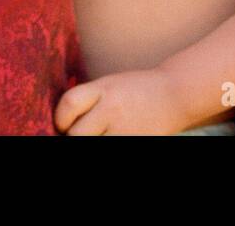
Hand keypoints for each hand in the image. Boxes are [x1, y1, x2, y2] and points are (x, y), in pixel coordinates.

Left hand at [54, 69, 188, 134]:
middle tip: (75, 133)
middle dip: (72, 135)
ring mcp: (126, 129)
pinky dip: (106, 143)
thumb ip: (86, 100)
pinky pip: (110, 148)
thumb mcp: (107, 85)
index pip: (69, 103)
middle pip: (77, 133)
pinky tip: (109, 136)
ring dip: (89, 141)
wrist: (175, 96)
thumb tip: (58, 124)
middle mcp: (113, 109)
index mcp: (103, 89)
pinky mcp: (136, 142)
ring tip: (96, 133)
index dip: (59, 118)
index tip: (61, 123)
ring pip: (92, 144)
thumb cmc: (133, 90)